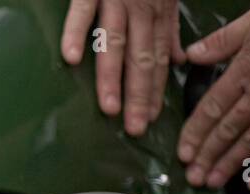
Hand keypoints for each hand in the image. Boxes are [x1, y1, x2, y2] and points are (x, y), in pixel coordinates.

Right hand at [62, 0, 184, 136]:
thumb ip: (169, 25)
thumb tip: (177, 59)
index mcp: (157, 11)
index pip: (158, 58)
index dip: (155, 89)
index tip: (151, 118)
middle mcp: (141, 7)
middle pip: (141, 56)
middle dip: (139, 94)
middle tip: (135, 126)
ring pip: (116, 41)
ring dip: (112, 77)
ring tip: (109, 107)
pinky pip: (83, 10)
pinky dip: (77, 31)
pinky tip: (72, 56)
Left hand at [179, 0, 249, 191]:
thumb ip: (222, 41)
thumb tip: (191, 55)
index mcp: (245, 71)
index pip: (212, 108)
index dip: (195, 132)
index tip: (183, 152)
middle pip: (227, 129)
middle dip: (207, 155)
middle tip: (193, 176)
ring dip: (230, 163)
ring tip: (212, 182)